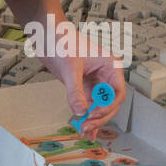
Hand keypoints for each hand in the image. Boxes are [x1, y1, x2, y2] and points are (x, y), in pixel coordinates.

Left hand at [38, 20, 127, 138]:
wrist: (47, 35)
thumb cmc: (62, 41)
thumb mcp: (70, 68)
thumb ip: (76, 92)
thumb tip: (80, 112)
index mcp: (110, 66)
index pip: (117, 93)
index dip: (107, 106)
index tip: (93, 114)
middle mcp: (105, 75)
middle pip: (110, 103)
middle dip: (99, 116)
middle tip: (86, 126)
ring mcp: (95, 82)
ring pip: (100, 106)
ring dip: (93, 120)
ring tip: (84, 131)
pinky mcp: (83, 86)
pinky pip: (89, 105)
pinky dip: (86, 116)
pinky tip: (84, 128)